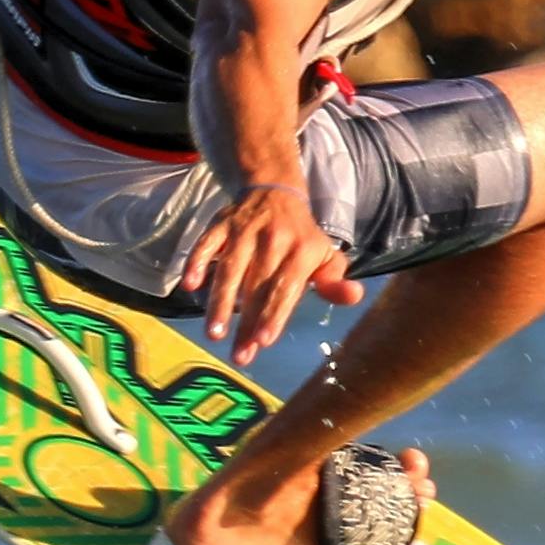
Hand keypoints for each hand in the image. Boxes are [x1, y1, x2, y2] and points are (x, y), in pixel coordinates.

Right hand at [179, 184, 362, 365]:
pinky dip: (197, 262)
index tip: (264, 341)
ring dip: (220, 300)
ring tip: (213, 332)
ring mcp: (244, 230)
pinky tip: (190, 286)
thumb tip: (354, 296)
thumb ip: (334, 281)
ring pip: (230, 267)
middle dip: (247, 321)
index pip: (287, 286)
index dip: (275, 313)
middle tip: (239, 355)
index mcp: (301, 249)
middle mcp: (273, 238)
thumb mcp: (325, 255)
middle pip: (257, 285)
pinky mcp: (221, 223)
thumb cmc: (301, 236)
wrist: (276, 189)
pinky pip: (207, 243)